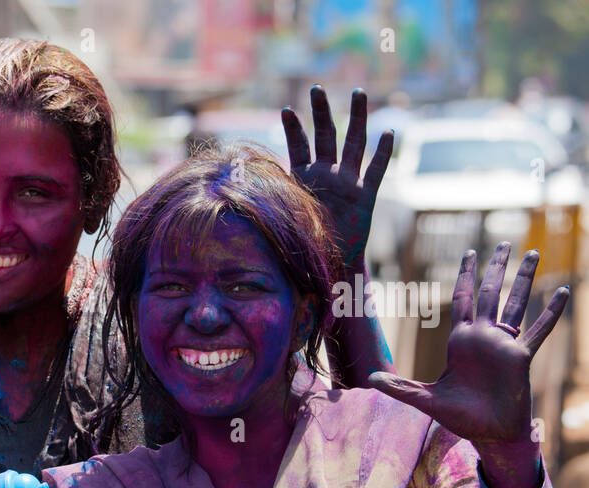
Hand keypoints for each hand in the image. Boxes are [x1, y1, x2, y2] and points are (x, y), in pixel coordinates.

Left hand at [281, 87, 392, 270]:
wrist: (325, 264)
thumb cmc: (300, 243)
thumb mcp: (279, 219)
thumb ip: (264, 203)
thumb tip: (234, 188)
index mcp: (304, 179)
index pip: (298, 147)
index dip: (294, 129)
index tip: (286, 110)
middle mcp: (326, 175)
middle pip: (326, 136)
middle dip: (322, 112)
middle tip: (317, 88)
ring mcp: (347, 183)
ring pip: (354, 144)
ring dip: (357, 118)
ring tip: (358, 93)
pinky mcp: (364, 196)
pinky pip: (375, 171)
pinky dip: (382, 153)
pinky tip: (388, 132)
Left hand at [367, 244, 568, 487]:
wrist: (489, 434)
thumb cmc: (460, 418)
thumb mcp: (424, 399)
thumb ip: (399, 388)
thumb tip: (369, 380)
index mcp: (461, 341)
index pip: (463, 299)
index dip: (465, 276)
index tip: (468, 254)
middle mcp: (484, 337)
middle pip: (491, 292)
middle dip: (496, 267)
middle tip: (506, 243)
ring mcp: (505, 345)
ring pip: (516, 303)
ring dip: (524, 279)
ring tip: (535, 253)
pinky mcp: (521, 357)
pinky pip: (539, 330)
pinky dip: (552, 312)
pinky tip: (564, 291)